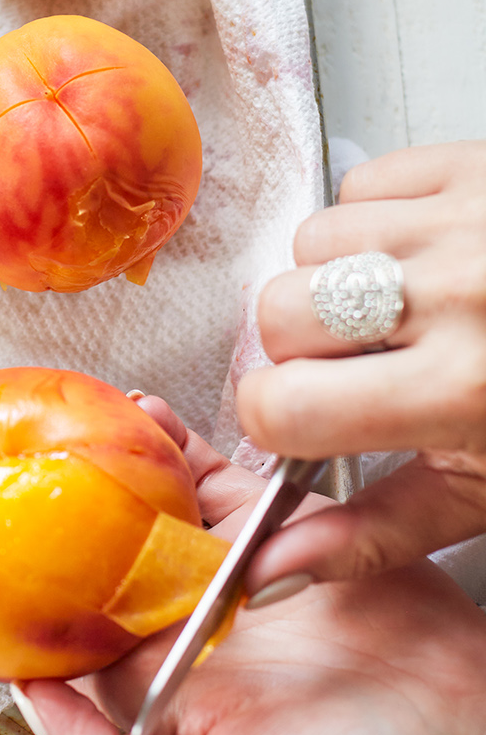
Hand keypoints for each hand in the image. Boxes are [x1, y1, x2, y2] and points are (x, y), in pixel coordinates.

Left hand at [17, 399, 485, 734]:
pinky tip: (154, 421)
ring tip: (84, 422)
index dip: (29, 581)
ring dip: (121, 464)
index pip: (68, 626)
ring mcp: (227, 572)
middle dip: (66, 505)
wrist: (461, 734)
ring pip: (155, 505)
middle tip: (33, 454)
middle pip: (103, 552)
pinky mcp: (279, 529)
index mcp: (151, 683)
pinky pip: (221, 479)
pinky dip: (185, 448)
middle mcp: (180, 623)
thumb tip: (25, 700)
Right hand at [237, 141, 485, 593]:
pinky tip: (423, 261)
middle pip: (278, 312)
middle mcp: (460, 295)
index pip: (280, 406)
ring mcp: (466, 219)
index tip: (305, 424)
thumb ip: (375, 533)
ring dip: (336, 279)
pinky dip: (377, 222)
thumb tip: (269, 568)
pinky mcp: (474, 166)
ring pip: (310, 241)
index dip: (277, 421)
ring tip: (401, 311)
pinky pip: (362, 182)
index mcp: (462, 392)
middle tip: (362, 369)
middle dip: (302, 348)